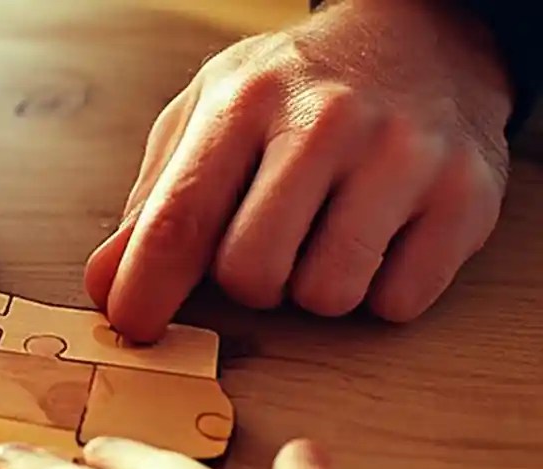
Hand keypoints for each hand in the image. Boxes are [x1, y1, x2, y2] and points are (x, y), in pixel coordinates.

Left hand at [85, 0, 512, 341]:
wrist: (421, 38)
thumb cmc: (295, 90)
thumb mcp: (209, 119)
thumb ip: (154, 203)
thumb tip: (106, 282)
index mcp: (245, 102)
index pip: (179, 219)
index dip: (147, 290)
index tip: (133, 327)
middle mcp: (327, 122)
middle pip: (252, 273)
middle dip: (248, 283)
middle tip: (266, 246)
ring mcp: (403, 156)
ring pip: (327, 296)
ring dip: (314, 289)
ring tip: (325, 234)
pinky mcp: (466, 196)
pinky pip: (397, 302)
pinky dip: (379, 291)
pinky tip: (380, 238)